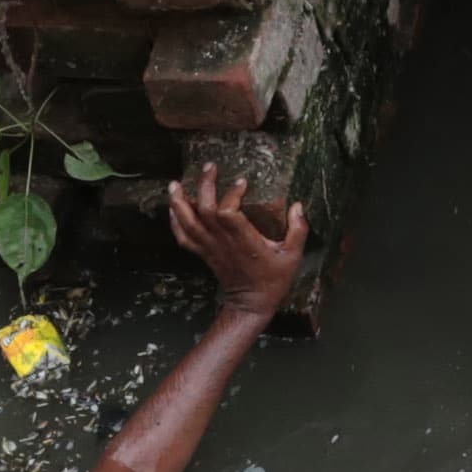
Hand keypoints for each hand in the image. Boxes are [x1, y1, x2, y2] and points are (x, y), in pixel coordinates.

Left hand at [165, 166, 306, 326]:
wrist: (251, 304)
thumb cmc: (273, 280)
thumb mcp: (293, 256)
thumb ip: (297, 230)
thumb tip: (298, 206)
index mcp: (244, 241)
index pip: (227, 212)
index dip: (231, 194)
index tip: (241, 182)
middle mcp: (223, 242)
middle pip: (205, 211)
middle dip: (204, 186)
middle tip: (210, 167)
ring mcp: (210, 248)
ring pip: (188, 223)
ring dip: (179, 203)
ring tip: (175, 184)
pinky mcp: (204, 253)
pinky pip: (183, 237)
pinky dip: (175, 222)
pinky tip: (173, 207)